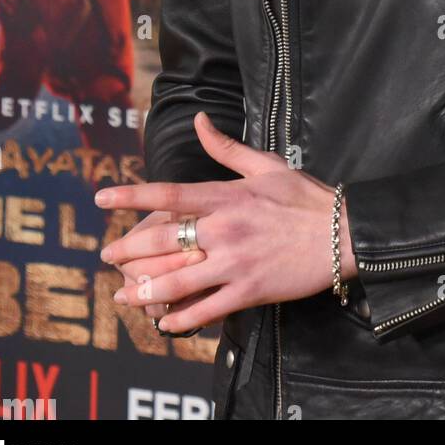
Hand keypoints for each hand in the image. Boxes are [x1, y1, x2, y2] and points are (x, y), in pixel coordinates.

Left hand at [95, 111, 356, 333]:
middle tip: (108, 256)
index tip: (101, 197)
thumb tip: (198, 120)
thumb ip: (226, 147)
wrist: (343, 233)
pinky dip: (181, 319)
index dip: (131, 195)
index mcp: (227, 195)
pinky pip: (206, 310)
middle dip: (128, 250)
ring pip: (177, 280)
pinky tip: (164, 324)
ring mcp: (236, 262)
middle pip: (163, 240)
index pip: (169, 193)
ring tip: (124, 296)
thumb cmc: (305, 196)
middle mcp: (225, 228)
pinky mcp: (249, 290)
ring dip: (144, 291)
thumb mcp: (266, 164)